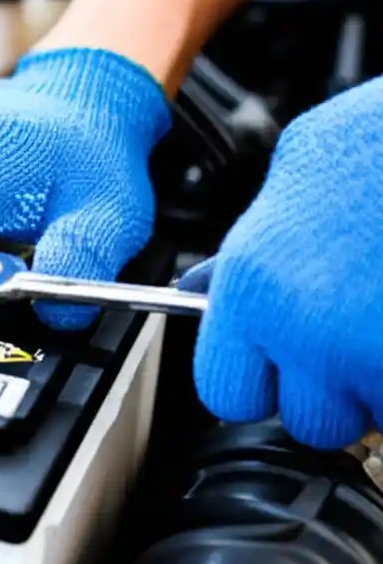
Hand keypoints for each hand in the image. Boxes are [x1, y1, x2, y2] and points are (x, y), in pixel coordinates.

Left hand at [193, 78, 382, 448]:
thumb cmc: (376, 143)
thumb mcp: (291, 182)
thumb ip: (245, 255)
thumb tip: (200, 289)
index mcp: (253, 290)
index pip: (226, 392)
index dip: (256, 381)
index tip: (273, 364)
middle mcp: (309, 334)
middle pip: (309, 420)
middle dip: (333, 392)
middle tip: (352, 333)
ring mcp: (374, 357)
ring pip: (375, 415)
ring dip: (379, 381)